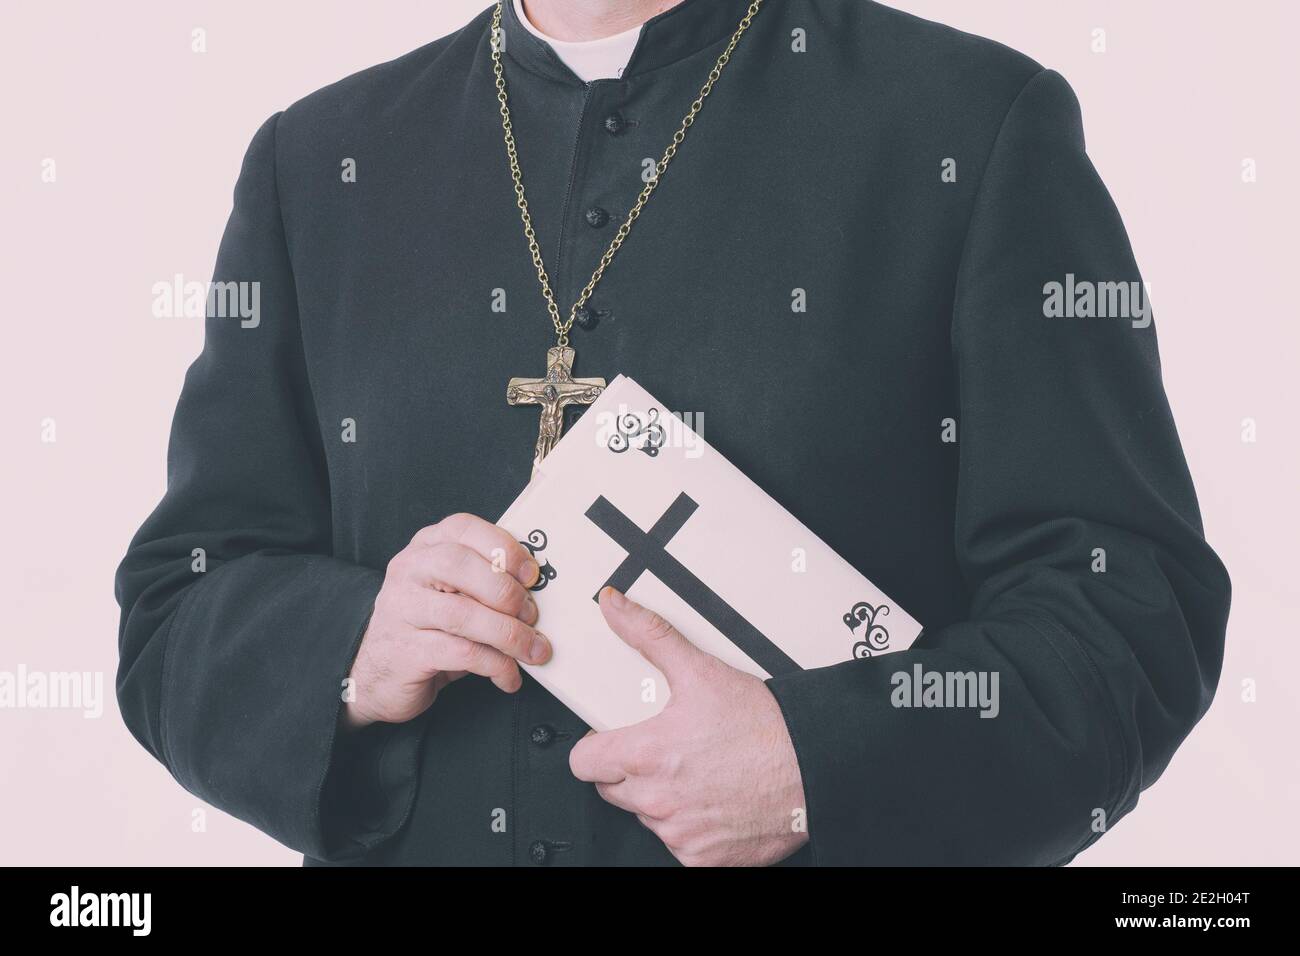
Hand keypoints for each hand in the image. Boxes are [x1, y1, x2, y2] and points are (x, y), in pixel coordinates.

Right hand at [343, 513, 548, 728]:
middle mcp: (408, 572)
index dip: (503, 547)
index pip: (463, 529)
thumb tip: (539, 593)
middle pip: (460, 565)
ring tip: (532, 651)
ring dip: (509, 634)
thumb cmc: (429, 628)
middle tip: (532, 615)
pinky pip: (461, 652)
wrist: (377, 674)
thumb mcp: (454, 594)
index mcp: (425, 548)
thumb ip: (484, 583)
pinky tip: (508, 677)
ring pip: (463, 613)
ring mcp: (402, 610)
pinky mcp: (406, 651)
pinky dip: (496, 665)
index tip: (532, 574)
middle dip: (506, 591)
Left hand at [570, 588, 808, 865]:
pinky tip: (713, 802)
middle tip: (664, 750)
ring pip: (646, 817)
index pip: (583, 762)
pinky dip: (691, 828)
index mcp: (647, 755)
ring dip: (661, 800)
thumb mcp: (701, 670)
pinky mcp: (702, 859)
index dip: (595, 747)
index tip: (611, 740)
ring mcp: (680, 833)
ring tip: (696, 772)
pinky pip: (679, 845)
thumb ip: (649, 636)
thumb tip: (615, 607)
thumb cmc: (765, 727)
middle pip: (612, 790)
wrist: (814, 767)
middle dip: (629, 770)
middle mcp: (658, 800)